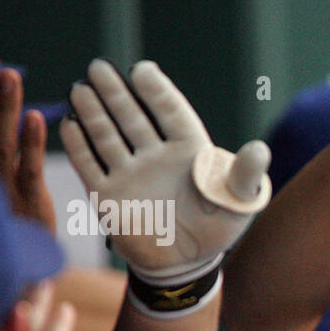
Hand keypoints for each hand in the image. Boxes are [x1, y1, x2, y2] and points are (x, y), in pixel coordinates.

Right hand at [59, 59, 270, 281]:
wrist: (188, 263)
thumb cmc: (219, 225)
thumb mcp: (239, 200)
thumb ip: (246, 174)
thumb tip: (260, 149)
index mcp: (188, 149)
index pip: (170, 112)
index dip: (156, 91)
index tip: (141, 71)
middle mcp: (156, 156)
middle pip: (133, 117)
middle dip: (115, 93)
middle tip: (99, 67)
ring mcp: (130, 173)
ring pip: (108, 135)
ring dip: (93, 112)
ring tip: (81, 88)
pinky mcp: (109, 196)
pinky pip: (91, 166)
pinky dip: (79, 146)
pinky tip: (69, 124)